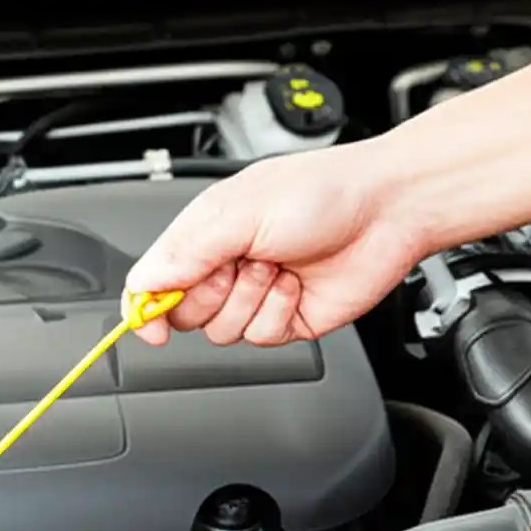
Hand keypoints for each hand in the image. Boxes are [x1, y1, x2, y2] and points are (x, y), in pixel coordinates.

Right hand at [124, 140, 426, 345]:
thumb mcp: (239, 211)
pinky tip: (297, 284)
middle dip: (210, 294)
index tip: (149, 326)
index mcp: (205, 234)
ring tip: (277, 266)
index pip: (153, 282)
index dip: (144, 308)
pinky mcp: (286, 320)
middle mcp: (226, 266)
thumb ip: (185, 251)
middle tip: (237, 263)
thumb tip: (143, 282)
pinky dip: (279, 313)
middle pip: (184, 314)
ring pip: (222, 332)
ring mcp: (256, 295)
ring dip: (251, 300)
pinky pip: (261, 338)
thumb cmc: (322, 192)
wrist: (387, 210)